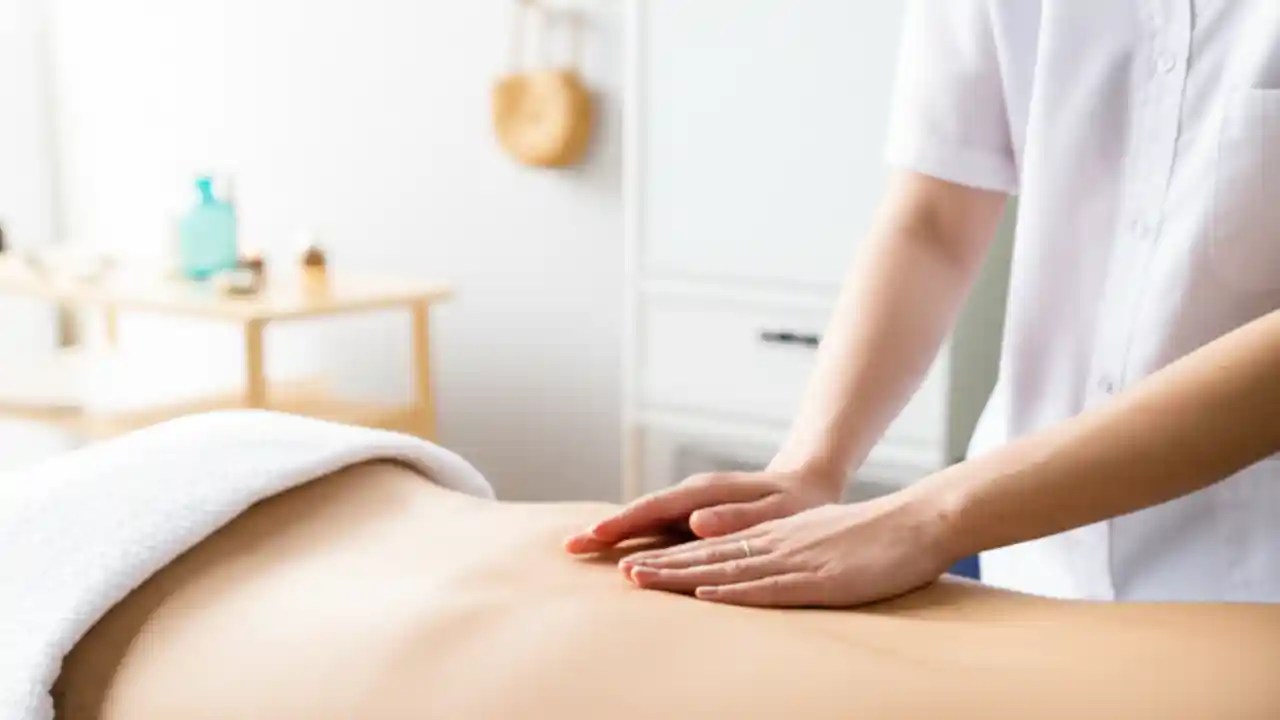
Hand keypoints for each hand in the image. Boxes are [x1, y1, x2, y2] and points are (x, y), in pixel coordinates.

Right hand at [563, 468, 838, 554]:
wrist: (805, 481)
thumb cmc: (796, 501)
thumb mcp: (777, 510)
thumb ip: (737, 516)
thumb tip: (696, 523)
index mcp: (707, 493)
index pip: (657, 508)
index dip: (626, 522)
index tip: (597, 535)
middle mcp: (692, 497)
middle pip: (641, 512)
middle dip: (606, 529)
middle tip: (570, 547)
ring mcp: (689, 506)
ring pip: (645, 520)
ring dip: (614, 535)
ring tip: (579, 550)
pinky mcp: (692, 518)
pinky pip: (657, 529)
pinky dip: (633, 539)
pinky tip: (616, 554)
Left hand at [619, 492, 955, 607]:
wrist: (917, 522)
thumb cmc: (872, 538)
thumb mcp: (820, 542)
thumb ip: (788, 554)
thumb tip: (761, 572)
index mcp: (775, 537)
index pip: (713, 548)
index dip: (673, 557)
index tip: (636, 563)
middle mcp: (776, 544)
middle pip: (708, 556)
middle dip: (663, 565)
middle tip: (621, 571)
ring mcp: (795, 560)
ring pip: (727, 569)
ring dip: (681, 575)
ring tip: (642, 578)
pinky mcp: (819, 579)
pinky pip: (769, 587)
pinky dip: (734, 592)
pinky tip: (704, 596)